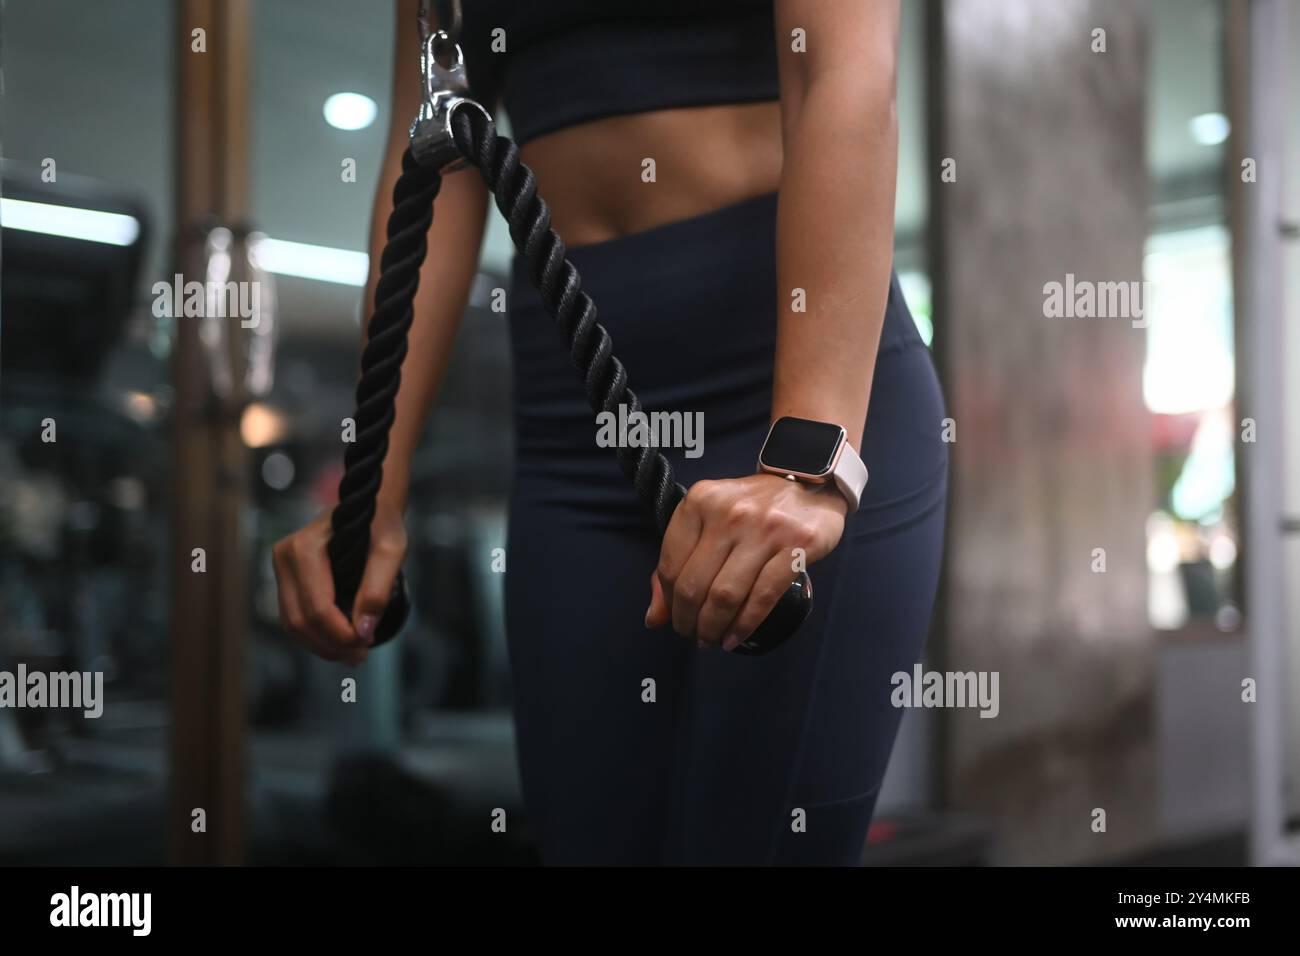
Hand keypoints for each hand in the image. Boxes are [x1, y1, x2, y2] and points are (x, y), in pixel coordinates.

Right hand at [271, 504, 407, 664]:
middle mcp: (284, 557)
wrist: (368, 504)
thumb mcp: (392, 550)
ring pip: (292, 625)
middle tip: (362, 655)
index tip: (368, 643)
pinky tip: (341, 643)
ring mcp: (281, 568)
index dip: (340, 634)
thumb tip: (363, 631)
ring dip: (322, 646)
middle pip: (300, 621)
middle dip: (331, 645)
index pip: (317, 607)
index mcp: (305, 548)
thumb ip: (378, 589)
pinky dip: (315, 636)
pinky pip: (294, 618)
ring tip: (354, 654)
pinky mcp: (286, 579)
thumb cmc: (382, 524)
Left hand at [645, 473, 846, 650]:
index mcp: (700, 501)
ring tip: (712, 640)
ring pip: (725, 596)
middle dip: (688, 621)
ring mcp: (764, 529)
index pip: (669, 565)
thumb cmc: (752, 508)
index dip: (669, 602)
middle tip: (694, 637)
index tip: (675, 618)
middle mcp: (729, 513)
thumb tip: (654, 618)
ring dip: (713, 628)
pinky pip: (762, 597)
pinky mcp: (796, 546)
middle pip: (695, 585)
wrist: (809, 484)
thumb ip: (678, 562)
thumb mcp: (708, 521)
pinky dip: (744, 625)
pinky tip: (735, 637)